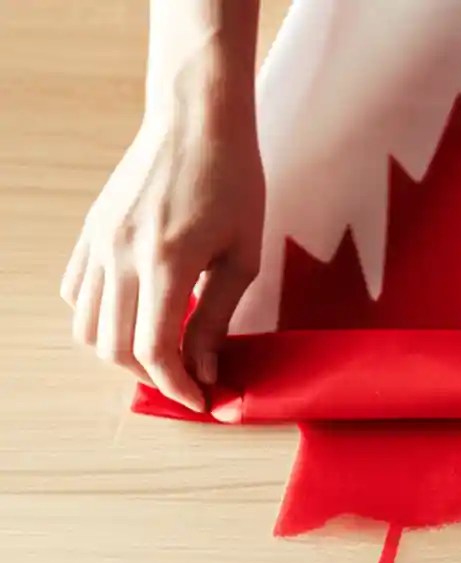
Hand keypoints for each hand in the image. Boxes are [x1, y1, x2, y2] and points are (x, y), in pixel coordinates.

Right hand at [61, 84, 264, 412]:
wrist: (196, 121)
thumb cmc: (234, 182)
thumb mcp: (242, 256)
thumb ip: (218, 317)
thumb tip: (203, 369)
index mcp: (166, 263)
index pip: (154, 351)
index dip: (177, 387)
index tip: (203, 399)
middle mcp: (120, 256)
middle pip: (113, 348)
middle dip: (151, 376)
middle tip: (188, 378)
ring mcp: (97, 243)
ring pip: (85, 326)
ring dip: (120, 352)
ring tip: (162, 349)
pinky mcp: (89, 231)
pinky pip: (75, 292)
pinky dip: (100, 317)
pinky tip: (136, 313)